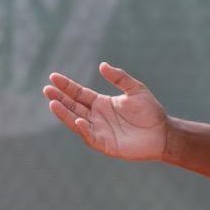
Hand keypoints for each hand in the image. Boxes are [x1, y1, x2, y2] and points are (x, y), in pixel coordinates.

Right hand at [43, 62, 168, 161]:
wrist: (162, 133)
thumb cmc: (150, 111)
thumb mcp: (135, 89)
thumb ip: (120, 78)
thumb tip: (102, 65)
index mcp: (101, 103)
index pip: (78, 93)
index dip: (66, 86)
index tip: (53, 77)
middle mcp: (96, 117)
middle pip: (73, 106)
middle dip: (59, 98)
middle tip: (46, 89)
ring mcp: (99, 130)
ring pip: (76, 121)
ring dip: (64, 113)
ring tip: (53, 103)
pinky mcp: (105, 144)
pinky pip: (90, 136)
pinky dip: (82, 129)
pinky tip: (77, 121)